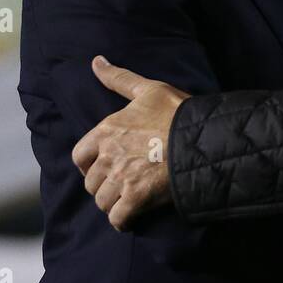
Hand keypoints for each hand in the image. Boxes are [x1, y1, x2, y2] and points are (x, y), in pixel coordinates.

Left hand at [72, 56, 188, 230]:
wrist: (202, 139)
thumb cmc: (177, 112)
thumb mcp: (148, 89)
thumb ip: (118, 78)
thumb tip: (95, 61)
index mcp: (106, 131)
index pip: (80, 156)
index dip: (90, 165)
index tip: (104, 167)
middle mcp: (108, 156)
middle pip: (91, 183)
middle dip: (104, 186)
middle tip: (123, 185)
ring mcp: (121, 179)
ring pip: (102, 201)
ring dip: (114, 204)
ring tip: (129, 201)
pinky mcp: (136, 198)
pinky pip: (118, 219)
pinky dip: (123, 221)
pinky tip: (134, 217)